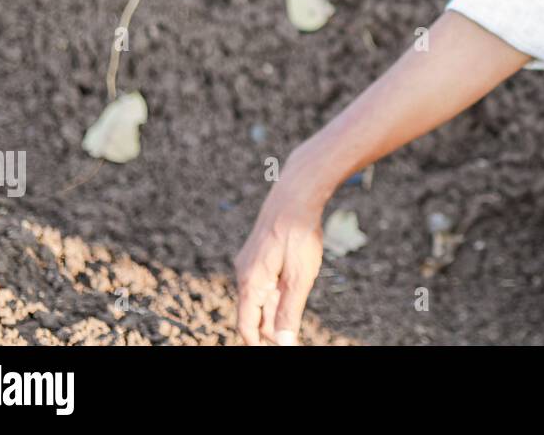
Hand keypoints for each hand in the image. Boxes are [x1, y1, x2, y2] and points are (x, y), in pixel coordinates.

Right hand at [234, 161, 325, 345]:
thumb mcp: (299, 278)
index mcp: (250, 283)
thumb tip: (283, 342)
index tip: (275, 349)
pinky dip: (275, 292)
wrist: (296, 194)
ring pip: (260, 296)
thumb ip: (289, 311)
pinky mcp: (260, 252)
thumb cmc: (298, 235)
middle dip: (268, 329)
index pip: (246, 325)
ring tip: (291, 321)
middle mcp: (244, 273)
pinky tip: (291, 289)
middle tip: (288, 339)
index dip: (258, 343)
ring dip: (274, 310)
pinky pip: (264, 280)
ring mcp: (251, 261)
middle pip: (253, 313)